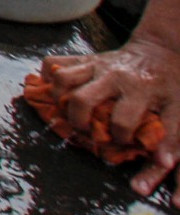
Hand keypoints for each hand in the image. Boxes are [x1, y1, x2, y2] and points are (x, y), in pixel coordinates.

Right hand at [42, 38, 179, 204]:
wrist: (160, 50)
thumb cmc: (169, 83)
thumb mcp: (177, 109)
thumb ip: (171, 138)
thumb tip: (163, 164)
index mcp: (138, 90)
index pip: (120, 121)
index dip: (118, 137)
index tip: (121, 140)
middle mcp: (112, 76)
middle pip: (80, 100)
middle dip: (78, 121)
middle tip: (85, 129)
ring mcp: (95, 64)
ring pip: (62, 79)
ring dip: (58, 99)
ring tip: (67, 111)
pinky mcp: (84, 58)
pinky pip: (53, 62)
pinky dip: (47, 75)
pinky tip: (55, 89)